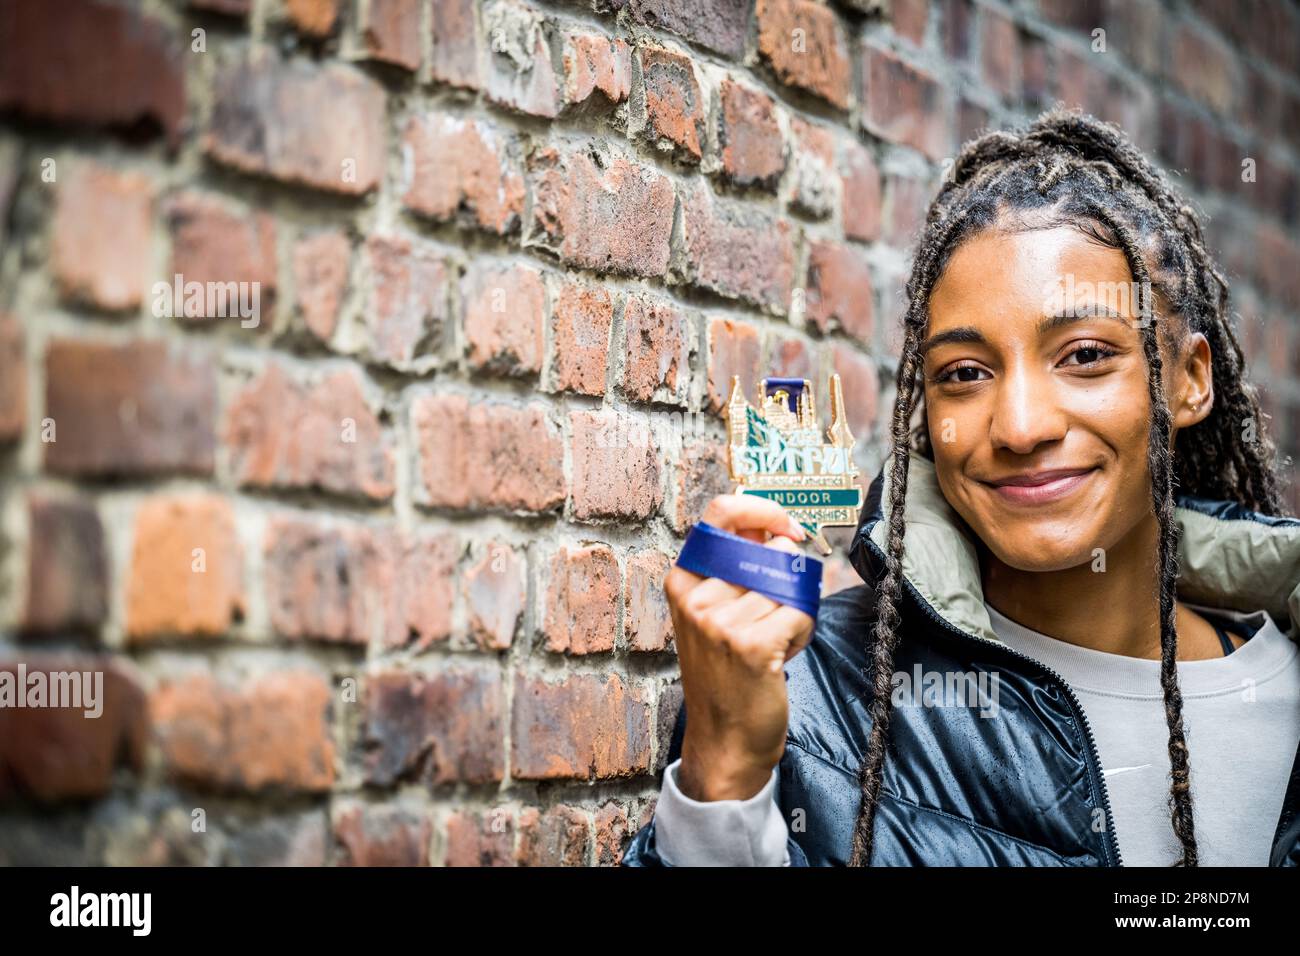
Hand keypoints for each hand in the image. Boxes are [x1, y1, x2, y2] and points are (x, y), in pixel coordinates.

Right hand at [666, 493, 815, 801]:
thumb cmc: (727, 676)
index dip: (762, 510)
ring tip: (775, 643)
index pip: (720, 513)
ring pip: (788, 585)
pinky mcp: (749, 644)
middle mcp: (695, 597)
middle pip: (768, 554)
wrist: (724, 742)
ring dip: (796, 612)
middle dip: (788, 580)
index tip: (786, 527)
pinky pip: (799, 612)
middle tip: (777, 614)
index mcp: (683, 581)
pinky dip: (802, 631)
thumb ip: (737, 571)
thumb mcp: (716, 615)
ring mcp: (719, 621)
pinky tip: (783, 655)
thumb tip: (777, 530)